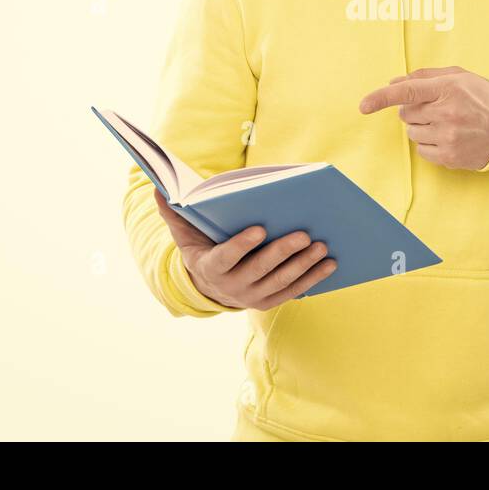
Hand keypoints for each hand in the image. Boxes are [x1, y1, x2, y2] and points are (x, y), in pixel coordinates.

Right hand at [154, 188, 336, 310]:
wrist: (208, 283)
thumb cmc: (201, 246)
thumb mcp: (184, 230)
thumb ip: (173, 211)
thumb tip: (158, 188)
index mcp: (210, 267)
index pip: (225, 257)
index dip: (241, 245)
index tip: (259, 228)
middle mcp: (231, 286)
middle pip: (260, 269)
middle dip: (284, 252)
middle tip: (305, 234)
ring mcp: (252, 296)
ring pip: (281, 281)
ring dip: (304, 265)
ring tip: (322, 246)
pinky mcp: (270, 301)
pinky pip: (294, 290)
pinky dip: (314, 278)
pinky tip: (330, 263)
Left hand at [358, 65, 488, 170]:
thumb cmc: (485, 98)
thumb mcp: (460, 76)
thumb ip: (425, 75)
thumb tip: (394, 82)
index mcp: (448, 88)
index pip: (407, 91)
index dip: (381, 97)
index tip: (364, 105)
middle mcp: (446, 112)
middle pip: (406, 113)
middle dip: (414, 110)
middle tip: (437, 108)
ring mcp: (447, 137)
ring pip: (412, 132)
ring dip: (422, 127)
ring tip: (446, 124)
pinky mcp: (449, 156)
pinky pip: (422, 150)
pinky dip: (429, 144)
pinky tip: (448, 137)